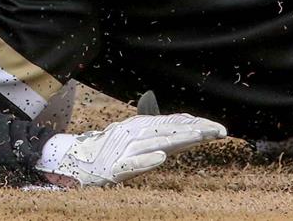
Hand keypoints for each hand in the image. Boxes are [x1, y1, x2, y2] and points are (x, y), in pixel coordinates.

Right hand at [34, 113, 226, 187]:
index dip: (198, 126)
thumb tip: (186, 125)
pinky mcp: (114, 169)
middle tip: (219, 131)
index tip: (221, 130)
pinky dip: (146, 160)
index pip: (174, 123)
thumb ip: (159, 133)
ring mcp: (124, 151)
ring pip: (154, 143)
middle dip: (196, 131)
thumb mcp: (135, 139)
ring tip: (198, 137)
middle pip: (169, 131)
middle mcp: (134, 135)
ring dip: (177, 139)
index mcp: (141, 128)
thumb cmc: (109, 152)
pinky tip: (161, 158)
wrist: (72, 162)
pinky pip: (132, 165)